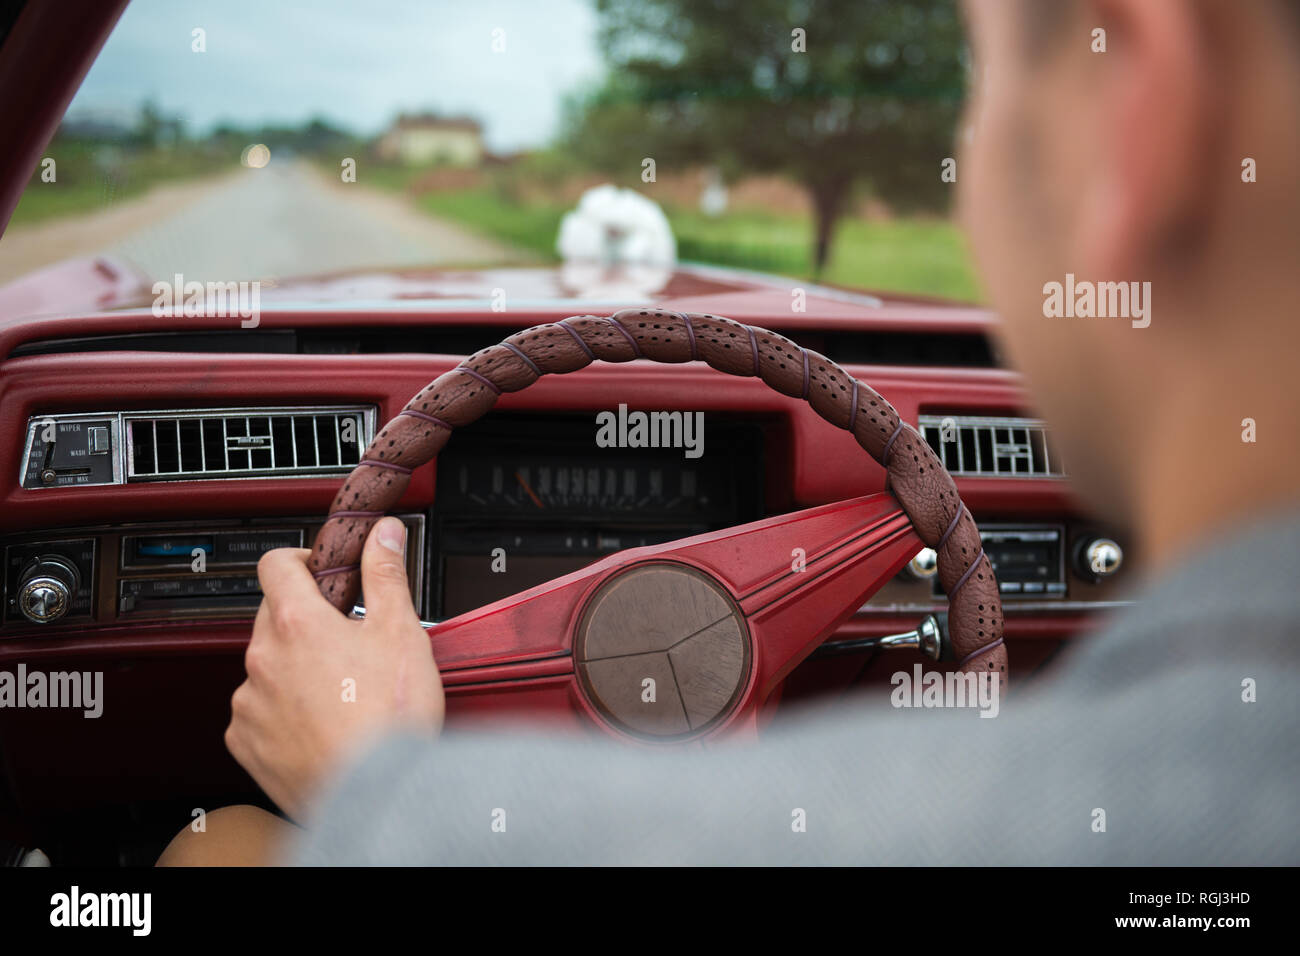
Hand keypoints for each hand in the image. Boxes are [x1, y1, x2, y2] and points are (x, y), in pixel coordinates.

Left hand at [225, 517, 443, 819]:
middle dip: (305, 618)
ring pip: (265, 666)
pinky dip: (280, 711)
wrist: (373, 794)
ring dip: (292, 667)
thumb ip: (387, 574)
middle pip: (272, 615)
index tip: (320, 571)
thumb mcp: (402, 632)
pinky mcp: (245, 743)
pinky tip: (319, 722)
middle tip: (345, 638)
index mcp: (297, 622)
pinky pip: (256, 712)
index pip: (275, 563)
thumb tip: (383, 533)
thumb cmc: (388, 719)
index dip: (300, 559)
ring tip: (338, 690)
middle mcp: (262, 658)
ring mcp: (249, 703)